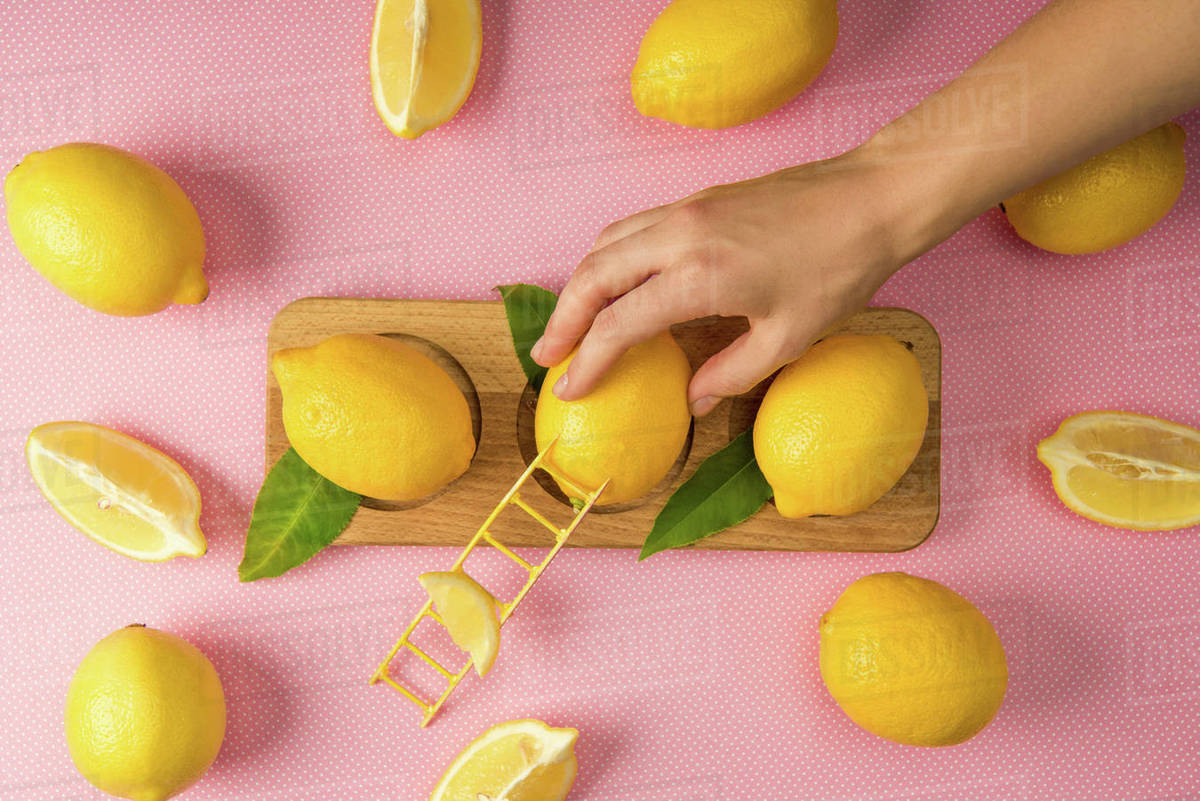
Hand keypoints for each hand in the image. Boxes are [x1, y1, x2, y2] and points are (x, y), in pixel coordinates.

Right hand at [530, 149, 927, 415]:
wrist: (870, 199)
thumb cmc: (838, 270)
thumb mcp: (787, 339)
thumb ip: (729, 374)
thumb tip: (691, 401)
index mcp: (700, 276)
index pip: (619, 323)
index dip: (588, 361)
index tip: (570, 388)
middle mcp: (680, 236)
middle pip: (594, 275)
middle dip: (564, 318)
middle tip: (548, 355)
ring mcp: (686, 210)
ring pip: (607, 243)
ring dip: (581, 284)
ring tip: (571, 322)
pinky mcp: (697, 200)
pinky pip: (632, 227)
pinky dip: (607, 258)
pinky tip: (614, 283)